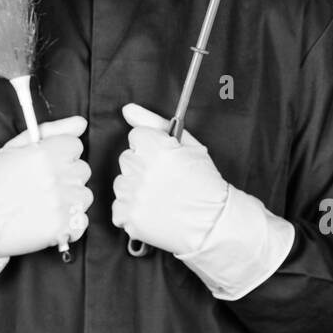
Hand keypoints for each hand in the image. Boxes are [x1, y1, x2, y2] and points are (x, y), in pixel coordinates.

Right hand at [0, 115, 93, 257]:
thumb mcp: (15, 147)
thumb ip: (50, 130)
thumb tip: (81, 123)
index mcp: (48, 152)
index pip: (75, 146)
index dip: (60, 155)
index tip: (47, 165)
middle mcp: (60, 176)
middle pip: (82, 170)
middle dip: (66, 176)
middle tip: (43, 185)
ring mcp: (64, 203)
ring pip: (84, 195)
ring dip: (70, 199)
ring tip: (46, 204)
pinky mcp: (65, 227)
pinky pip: (82, 221)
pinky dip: (69, 223)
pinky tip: (49, 219)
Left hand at [111, 104, 228, 255]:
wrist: (213, 223)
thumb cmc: (205, 183)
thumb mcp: (189, 145)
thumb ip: (154, 122)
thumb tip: (127, 109)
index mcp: (155, 146)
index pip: (136, 138)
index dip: (152, 148)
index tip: (165, 161)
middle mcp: (140, 168)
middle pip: (127, 160)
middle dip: (142, 168)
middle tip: (165, 181)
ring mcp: (132, 194)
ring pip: (121, 184)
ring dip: (135, 190)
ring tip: (160, 199)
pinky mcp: (128, 217)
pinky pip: (119, 209)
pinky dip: (132, 213)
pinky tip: (153, 213)